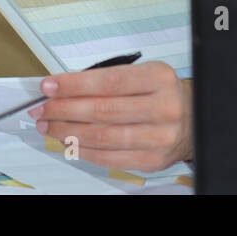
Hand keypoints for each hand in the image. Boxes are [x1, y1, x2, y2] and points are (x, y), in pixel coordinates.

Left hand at [28, 62, 192, 171]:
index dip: (74, 85)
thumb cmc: (162, 94)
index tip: (50, 86)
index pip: (109, 82)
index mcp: (159, 78)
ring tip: (49, 125)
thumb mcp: (143, 74)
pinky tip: (68, 142)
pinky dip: (82, 150)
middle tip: (43, 108)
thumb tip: (64, 89)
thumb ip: (108, 80)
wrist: (193, 120)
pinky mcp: (152, 160)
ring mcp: (159, 137)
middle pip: (103, 111)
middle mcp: (163, 108)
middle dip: (64, 109)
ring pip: (102, 137)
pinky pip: (108, 158)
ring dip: (68, 132)